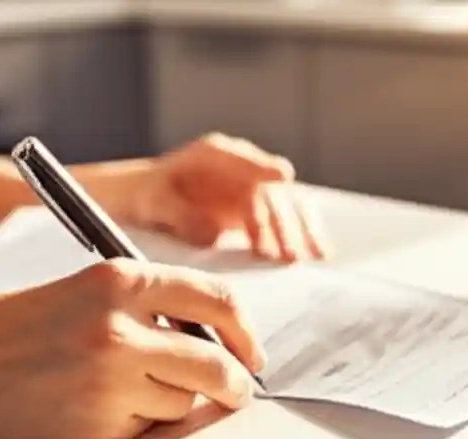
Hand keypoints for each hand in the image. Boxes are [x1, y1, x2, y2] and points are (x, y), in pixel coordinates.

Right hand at [0, 259, 264, 438]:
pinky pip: (146, 429)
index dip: (244, 330)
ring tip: (120, 388)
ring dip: (172, 401)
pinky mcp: (98, 426)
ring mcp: (110, 380)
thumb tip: (218, 341)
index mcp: (119, 280)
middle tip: (236, 389)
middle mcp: (119, 328)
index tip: (250, 351)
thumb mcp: (84, 292)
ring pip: (183, 401)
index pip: (216, 299)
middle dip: (234, 383)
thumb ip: (148, 307)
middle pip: (217, 365)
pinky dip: (137, 423)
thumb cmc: (12, 327)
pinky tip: (93, 407)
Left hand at [126, 134, 328, 261]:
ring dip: (300, 230)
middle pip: (268, 190)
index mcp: (212, 155)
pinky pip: (288, 222)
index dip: (261, 168)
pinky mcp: (260, 212)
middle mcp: (240, 169)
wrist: (148, 201)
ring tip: (313, 255)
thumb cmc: (146, 195)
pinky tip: (321, 252)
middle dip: (281, 220)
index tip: (281, 178)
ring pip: (286, 205)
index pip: (240, 159)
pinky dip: (305, 235)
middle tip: (287, 252)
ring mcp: (253, 190)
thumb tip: (213, 233)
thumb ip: (179, 213)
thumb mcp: (151, 201)